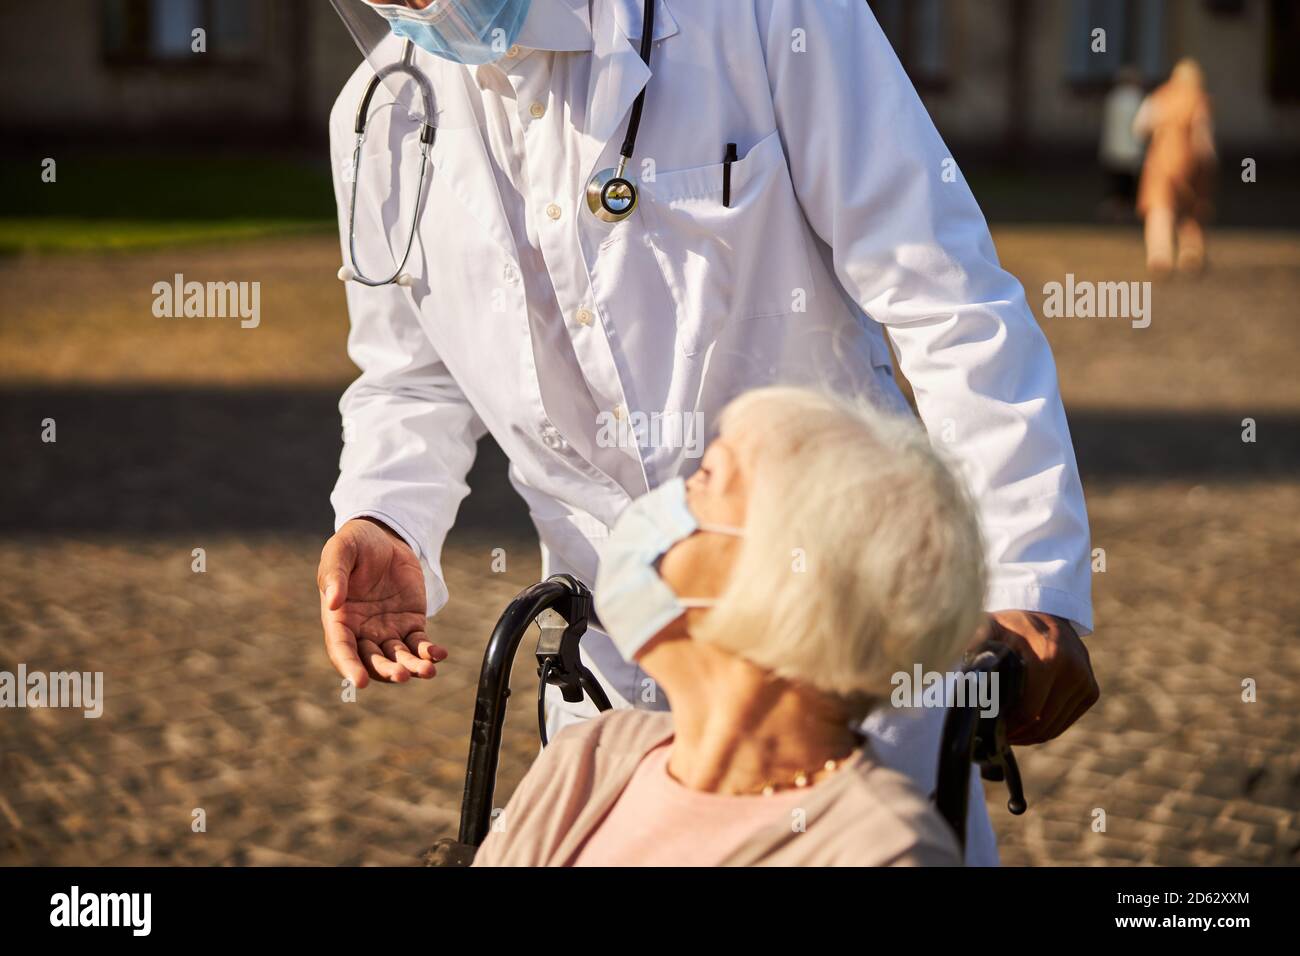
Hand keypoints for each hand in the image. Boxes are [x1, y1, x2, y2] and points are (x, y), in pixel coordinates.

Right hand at [317, 517, 446, 687]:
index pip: (342, 649)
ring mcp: (387, 630)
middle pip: (373, 660)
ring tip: (428, 670)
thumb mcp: (340, 550)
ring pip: (399, 658)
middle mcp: (362, 631)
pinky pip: (419, 643)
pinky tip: (439, 654)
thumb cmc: (354, 545)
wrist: (384, 537)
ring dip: (412, 667)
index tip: (360, 682)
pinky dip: (428, 652)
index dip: (350, 667)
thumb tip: (333, 602)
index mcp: (339, 620)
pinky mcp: (411, 623)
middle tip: (402, 675)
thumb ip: (334, 574)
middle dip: (387, 671)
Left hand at [987, 610, 1098, 744]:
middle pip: (1042, 724)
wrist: (1046, 612)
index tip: (990, 727)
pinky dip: (1046, 728)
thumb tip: (957, 672)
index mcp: (1050, 656)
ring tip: (1009, 731)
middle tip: (997, 734)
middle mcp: (1073, 669)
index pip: (1028, 712)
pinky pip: (1065, 721)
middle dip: (1017, 733)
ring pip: (1054, 727)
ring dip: (1030, 735)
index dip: (1007, 726)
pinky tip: (1026, 724)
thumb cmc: (1011, 625)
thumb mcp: (990, 628)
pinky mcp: (1090, 690)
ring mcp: (1085, 681)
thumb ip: (975, 645)